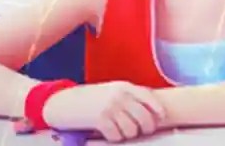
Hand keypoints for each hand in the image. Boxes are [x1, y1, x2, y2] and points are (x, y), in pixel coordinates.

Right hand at [41, 82, 165, 141]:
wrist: (63, 101)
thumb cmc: (89, 98)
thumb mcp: (111, 90)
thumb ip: (129, 96)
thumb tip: (149, 109)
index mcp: (125, 86)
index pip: (150, 98)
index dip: (158, 110)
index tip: (162, 118)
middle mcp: (120, 96)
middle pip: (144, 118)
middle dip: (146, 128)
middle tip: (142, 131)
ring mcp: (110, 108)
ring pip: (132, 130)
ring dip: (129, 135)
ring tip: (122, 132)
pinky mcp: (100, 120)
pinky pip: (117, 136)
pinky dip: (116, 138)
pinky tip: (111, 134)